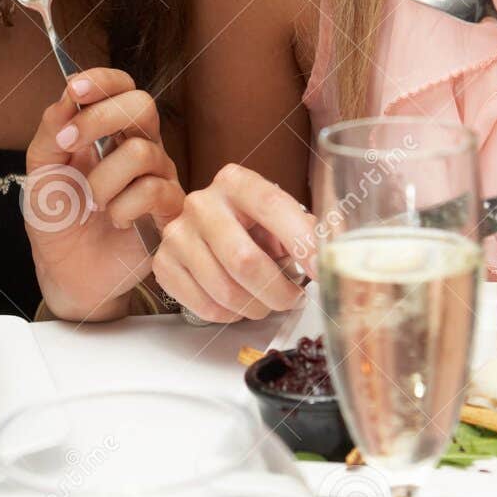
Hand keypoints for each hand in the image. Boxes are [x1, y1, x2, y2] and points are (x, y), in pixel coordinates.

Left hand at [24, 68, 183, 319]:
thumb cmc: (58, 218)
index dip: (103, 81)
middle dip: (100, 118)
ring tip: (93, 203)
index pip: (121, 86)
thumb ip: (52, 130)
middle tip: (67, 143)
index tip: (75, 90)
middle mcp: (140, 145)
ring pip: (141, 151)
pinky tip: (116, 219)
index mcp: (109, 130)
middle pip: (142, 105)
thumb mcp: (41, 170)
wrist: (65, 270)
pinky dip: (124, 206)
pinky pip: (153, 191)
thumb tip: (68, 94)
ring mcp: (159, 175)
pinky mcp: (170, 209)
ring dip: (103, 179)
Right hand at [152, 162, 319, 322]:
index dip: (301, 241)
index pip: (272, 206)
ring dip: (257, 307)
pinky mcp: (164, 264)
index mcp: (236, 182)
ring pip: (226, 291)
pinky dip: (230, 315)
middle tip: (292, 298)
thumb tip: (332, 255)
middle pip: (244, 261)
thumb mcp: (281, 218)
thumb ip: (308, 230)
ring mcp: (177, 234)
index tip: (320, 269)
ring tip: (267, 301)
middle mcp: (202, 203)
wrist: (206, 229)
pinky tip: (239, 302)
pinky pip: (205, 307)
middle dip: (278, 291)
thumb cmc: (252, 226)